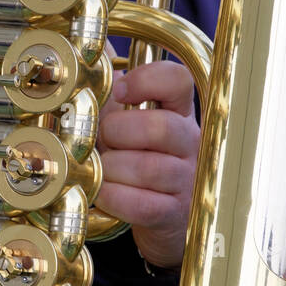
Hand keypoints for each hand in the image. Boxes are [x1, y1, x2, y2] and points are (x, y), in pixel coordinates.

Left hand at [96, 56, 199, 268]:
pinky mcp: (173, 213)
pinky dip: (113, 197)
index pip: (178, 80)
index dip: (146, 79)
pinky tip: (103, 192)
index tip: (119, 92)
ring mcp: (186, 179)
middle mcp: (190, 143)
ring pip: (148, 169)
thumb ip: (112, 99)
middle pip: (162, 127)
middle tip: (102, 140)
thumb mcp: (128, 127)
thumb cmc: (136, 162)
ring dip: (112, 169)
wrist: (161, 219)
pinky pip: (141, 204)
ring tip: (102, 169)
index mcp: (179, 113)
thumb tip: (95, 66)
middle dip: (118, 132)